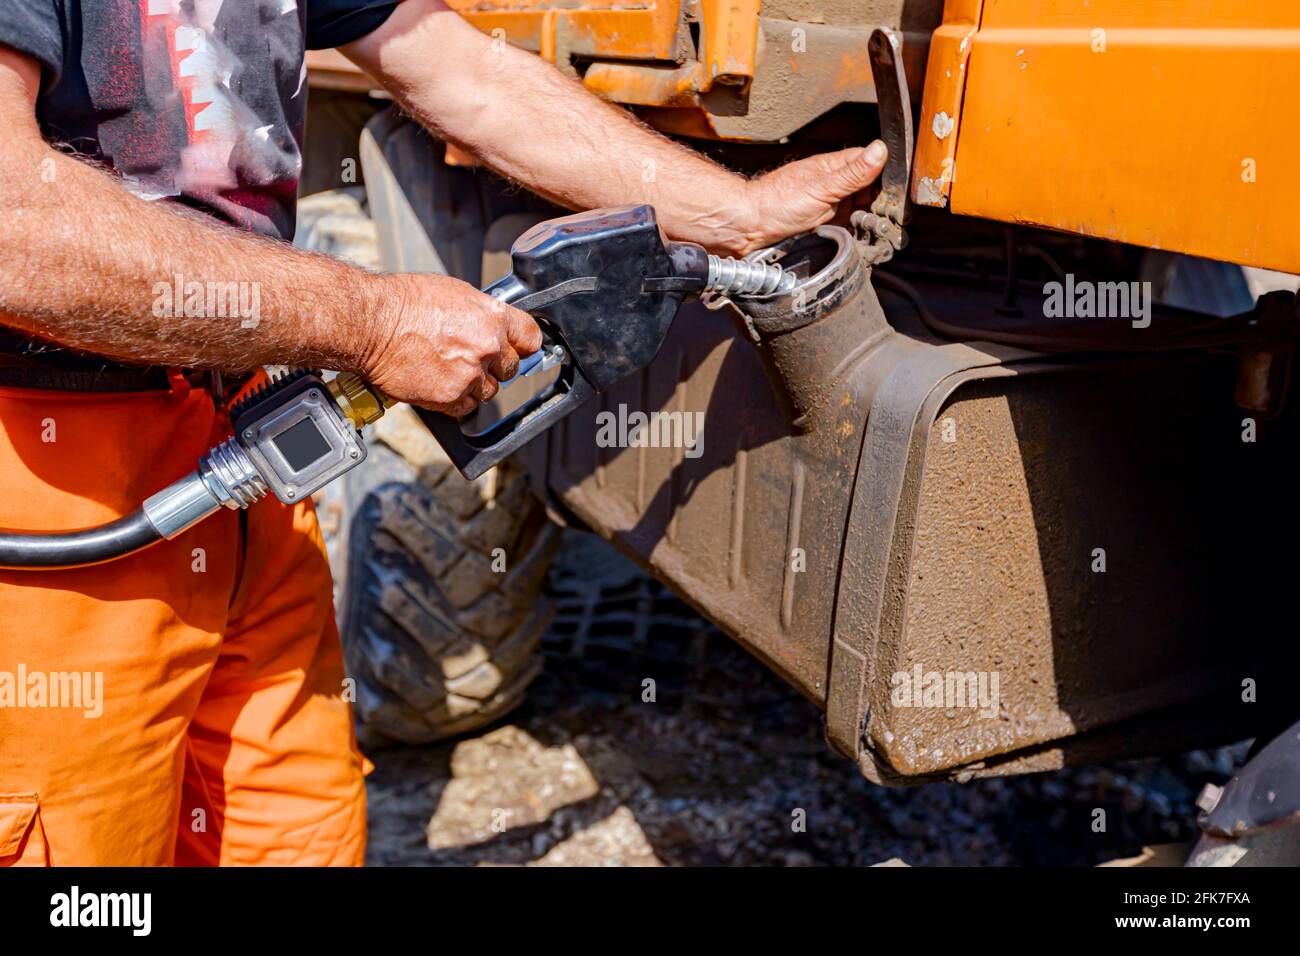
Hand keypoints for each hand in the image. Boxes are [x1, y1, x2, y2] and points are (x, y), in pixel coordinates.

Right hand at [361, 273, 541, 415]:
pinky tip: (439, 383)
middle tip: (471, 357)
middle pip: (511, 368)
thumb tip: (492, 325)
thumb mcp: (454, 293)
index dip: (523, 344)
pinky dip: (456, 400)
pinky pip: (467, 407)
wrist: (372, 324)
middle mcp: (487, 347)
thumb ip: (481, 313)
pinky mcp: (451, 397)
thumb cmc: (403, 303)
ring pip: (489, 391)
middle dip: (495, 365)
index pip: (530, 337)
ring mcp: (470, 374)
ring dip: (474, 384)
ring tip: (449, 369)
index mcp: (492, 317)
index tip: (518, 348)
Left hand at [741, 140, 887, 254]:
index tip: (900, 194)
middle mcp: (832, 184)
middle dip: (881, 202)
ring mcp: (828, 203)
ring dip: (869, 219)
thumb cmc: (777, 204)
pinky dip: (856, 232)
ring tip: (879, 231)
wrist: (749, 227)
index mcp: (833, 168)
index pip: (871, 164)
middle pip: (868, 188)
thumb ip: (852, 173)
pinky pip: (847, 225)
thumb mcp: (822, 188)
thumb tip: (880, 150)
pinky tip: (862, 240)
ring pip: (859, 208)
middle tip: (890, 219)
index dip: (887, 177)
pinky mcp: (822, 223)